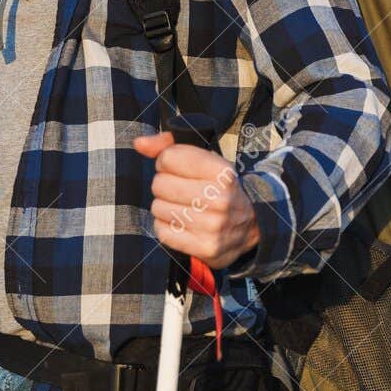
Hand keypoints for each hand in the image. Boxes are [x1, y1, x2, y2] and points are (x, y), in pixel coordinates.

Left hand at [133, 131, 259, 270]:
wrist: (251, 226)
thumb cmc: (219, 188)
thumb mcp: (204, 160)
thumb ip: (169, 146)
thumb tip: (139, 143)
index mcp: (221, 172)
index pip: (168, 158)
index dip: (167, 162)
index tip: (178, 169)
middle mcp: (219, 198)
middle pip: (159, 184)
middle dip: (164, 185)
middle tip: (180, 190)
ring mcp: (213, 225)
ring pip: (158, 208)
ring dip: (165, 207)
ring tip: (183, 207)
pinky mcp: (205, 247)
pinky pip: (163, 232)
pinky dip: (166, 227)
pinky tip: (181, 224)